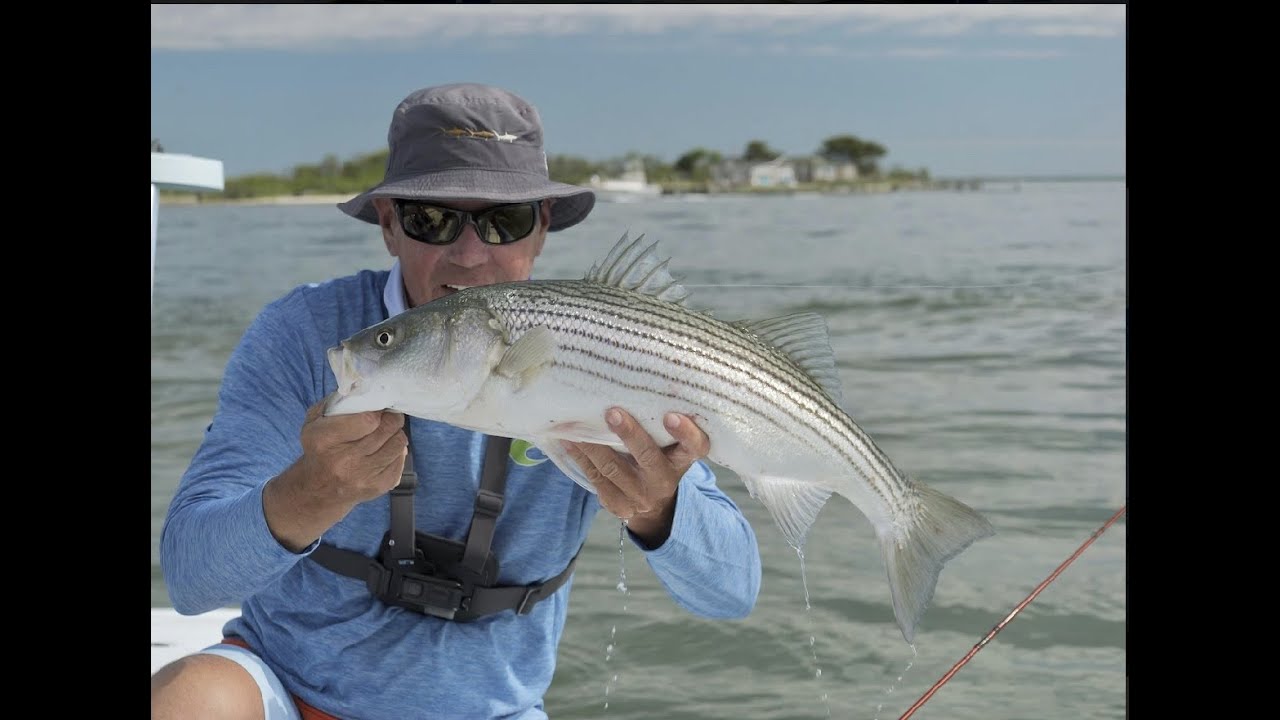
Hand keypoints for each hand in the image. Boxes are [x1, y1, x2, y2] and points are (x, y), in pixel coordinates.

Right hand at [263, 396, 406, 550]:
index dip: (378, 411)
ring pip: (398, 445)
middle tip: (389, 416)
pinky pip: (400, 461)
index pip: (368, 419)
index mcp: (325, 440)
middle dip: (392, 419)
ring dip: (396, 434)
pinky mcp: (376, 487)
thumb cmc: (319, 447)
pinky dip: (397, 452)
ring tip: (387, 432)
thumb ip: (337, 402)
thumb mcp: (314, 421)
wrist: (318, 489)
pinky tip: (385, 450)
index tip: (378, 409)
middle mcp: (344, 461)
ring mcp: (362, 476)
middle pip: (387, 430)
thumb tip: (366, 390)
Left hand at [561, 408, 710, 546]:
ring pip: (613, 468)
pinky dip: (580, 457)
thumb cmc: (661, 458)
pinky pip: (596, 479)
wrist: (655, 504)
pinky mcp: (618, 505)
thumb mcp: (672, 445)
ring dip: (591, 444)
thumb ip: (660, 424)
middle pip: (648, 456)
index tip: (671, 416)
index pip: (695, 446)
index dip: (685, 432)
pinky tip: (567, 440)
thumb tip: (633, 382)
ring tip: (574, 424)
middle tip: (612, 412)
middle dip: (629, 434)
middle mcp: (664, 479)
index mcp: (683, 459)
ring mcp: (640, 496)